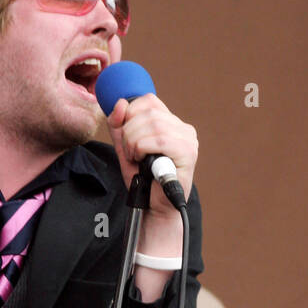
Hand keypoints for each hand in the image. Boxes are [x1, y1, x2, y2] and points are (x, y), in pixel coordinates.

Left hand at [106, 93, 197, 231]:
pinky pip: (159, 140)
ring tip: (135, 158)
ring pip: (152, 125)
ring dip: (134, 142)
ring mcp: (188, 140)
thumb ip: (119, 125)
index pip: (148, 101)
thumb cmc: (143, 179)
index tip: (124, 134)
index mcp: (171, 124)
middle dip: (129, 132)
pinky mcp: (188, 153)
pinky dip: (143, 149)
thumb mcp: (125, 147)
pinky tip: (142, 161)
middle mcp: (183, 129)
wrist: (153, 207)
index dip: (130, 112)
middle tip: (129, 152)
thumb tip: (120, 103)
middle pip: (148, 112)